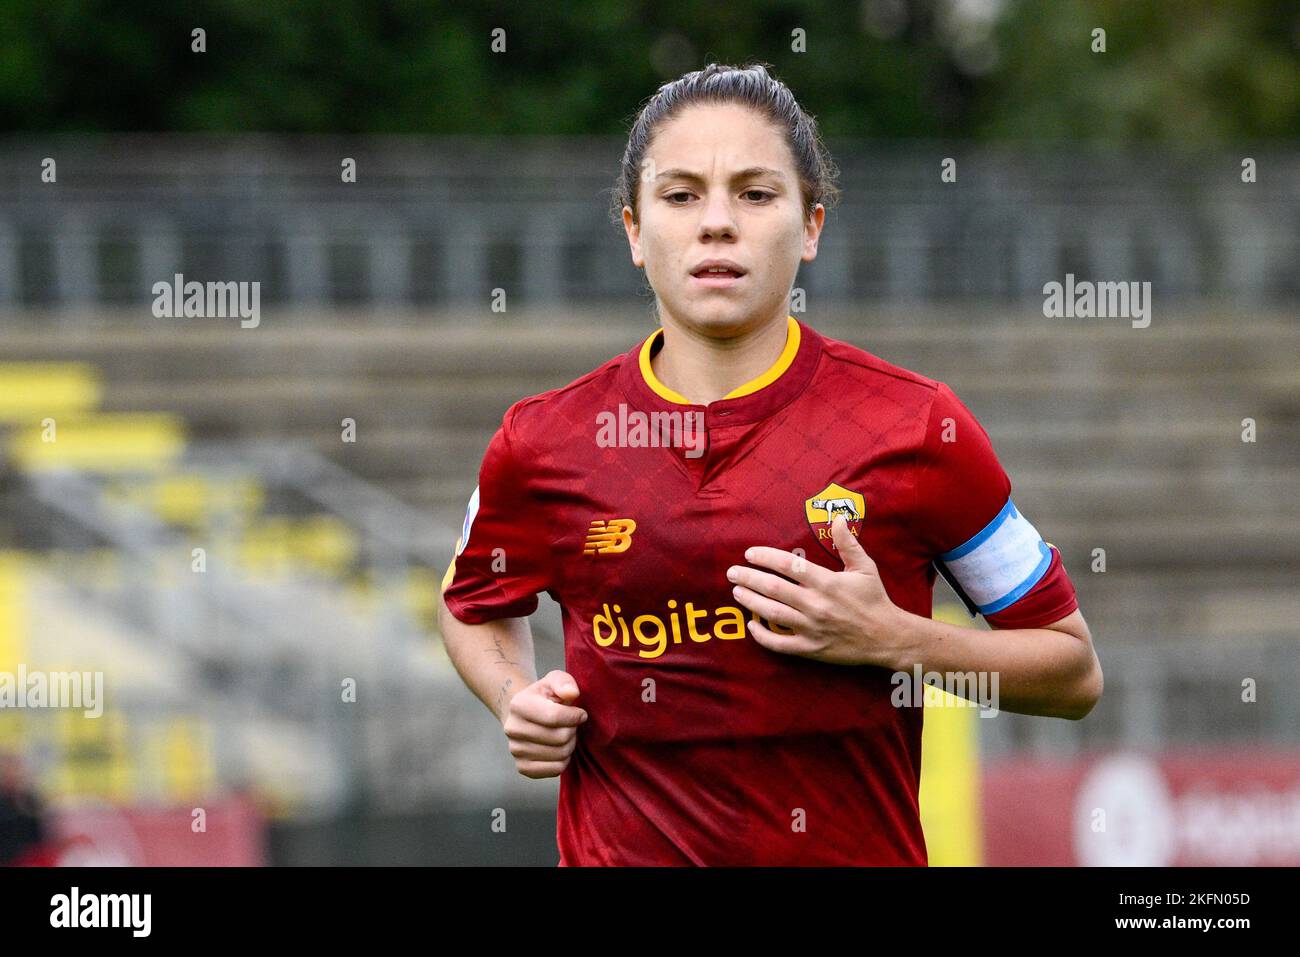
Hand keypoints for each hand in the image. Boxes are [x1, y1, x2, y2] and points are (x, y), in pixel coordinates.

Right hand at [501, 670, 587, 778]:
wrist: (523, 715)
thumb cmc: (543, 697)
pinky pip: (555, 770)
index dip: (575, 716)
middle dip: (573, 730)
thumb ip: (564, 682)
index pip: (554, 717)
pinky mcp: (522, 767)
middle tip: (571, 725)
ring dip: (570, 744)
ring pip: (560, 755)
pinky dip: (564, 760)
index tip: (581, 713)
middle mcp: (513, 729)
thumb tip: (572, 694)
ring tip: (565, 734)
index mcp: (518, 705)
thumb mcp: (553, 680)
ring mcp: (515, 750)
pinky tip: (560, 748)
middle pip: (560, 738)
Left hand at [726, 514, 906, 666]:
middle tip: (732, 572)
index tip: (749, 553)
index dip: (765, 558)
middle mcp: (816, 605)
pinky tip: (752, 625)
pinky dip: (762, 635)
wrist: (887, 638)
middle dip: (748, 578)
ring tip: (736, 592)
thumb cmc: (874, 599)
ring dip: (750, 601)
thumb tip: (839, 517)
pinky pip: (779, 644)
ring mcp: (811, 628)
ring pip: (772, 614)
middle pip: (773, 588)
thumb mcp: (864, 568)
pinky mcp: (810, 648)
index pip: (789, 565)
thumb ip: (848, 543)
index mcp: (827, 582)